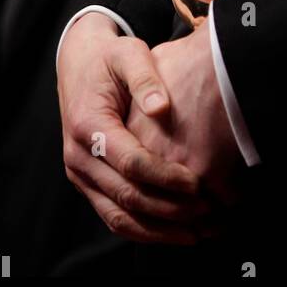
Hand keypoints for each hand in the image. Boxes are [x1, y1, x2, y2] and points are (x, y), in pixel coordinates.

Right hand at [58, 12, 214, 244]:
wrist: (78, 65)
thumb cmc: (109, 59)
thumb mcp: (127, 54)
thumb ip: (145, 78)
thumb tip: (161, 108)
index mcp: (88, 125)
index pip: (130, 162)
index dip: (165, 176)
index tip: (197, 183)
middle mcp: (78, 157)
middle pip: (126, 196)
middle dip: (168, 209)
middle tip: (207, 212)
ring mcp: (81, 175)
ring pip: (118, 217)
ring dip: (158, 230)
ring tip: (197, 233)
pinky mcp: (89, 184)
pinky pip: (113, 216)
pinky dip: (143, 230)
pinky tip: (174, 232)